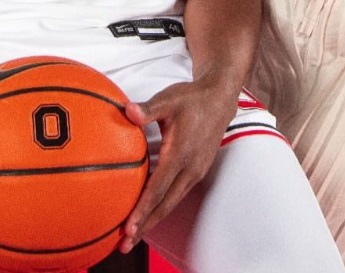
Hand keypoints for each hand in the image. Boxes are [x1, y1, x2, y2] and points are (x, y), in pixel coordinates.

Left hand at [118, 77, 238, 251]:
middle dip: (144, 226)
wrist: (219, 100)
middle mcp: (190, 169)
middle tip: (124, 245)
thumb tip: (128, 111)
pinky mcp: (197, 172)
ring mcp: (195, 172)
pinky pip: (176, 195)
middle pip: (164, 205)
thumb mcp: (168, 99)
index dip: (142, 209)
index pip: (158, 188)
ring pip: (171, 203)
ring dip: (152, 220)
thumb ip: (148, 109)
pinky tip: (149, 214)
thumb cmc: (191, 98)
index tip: (128, 227)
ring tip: (133, 236)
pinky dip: (161, 208)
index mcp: (180, 153)